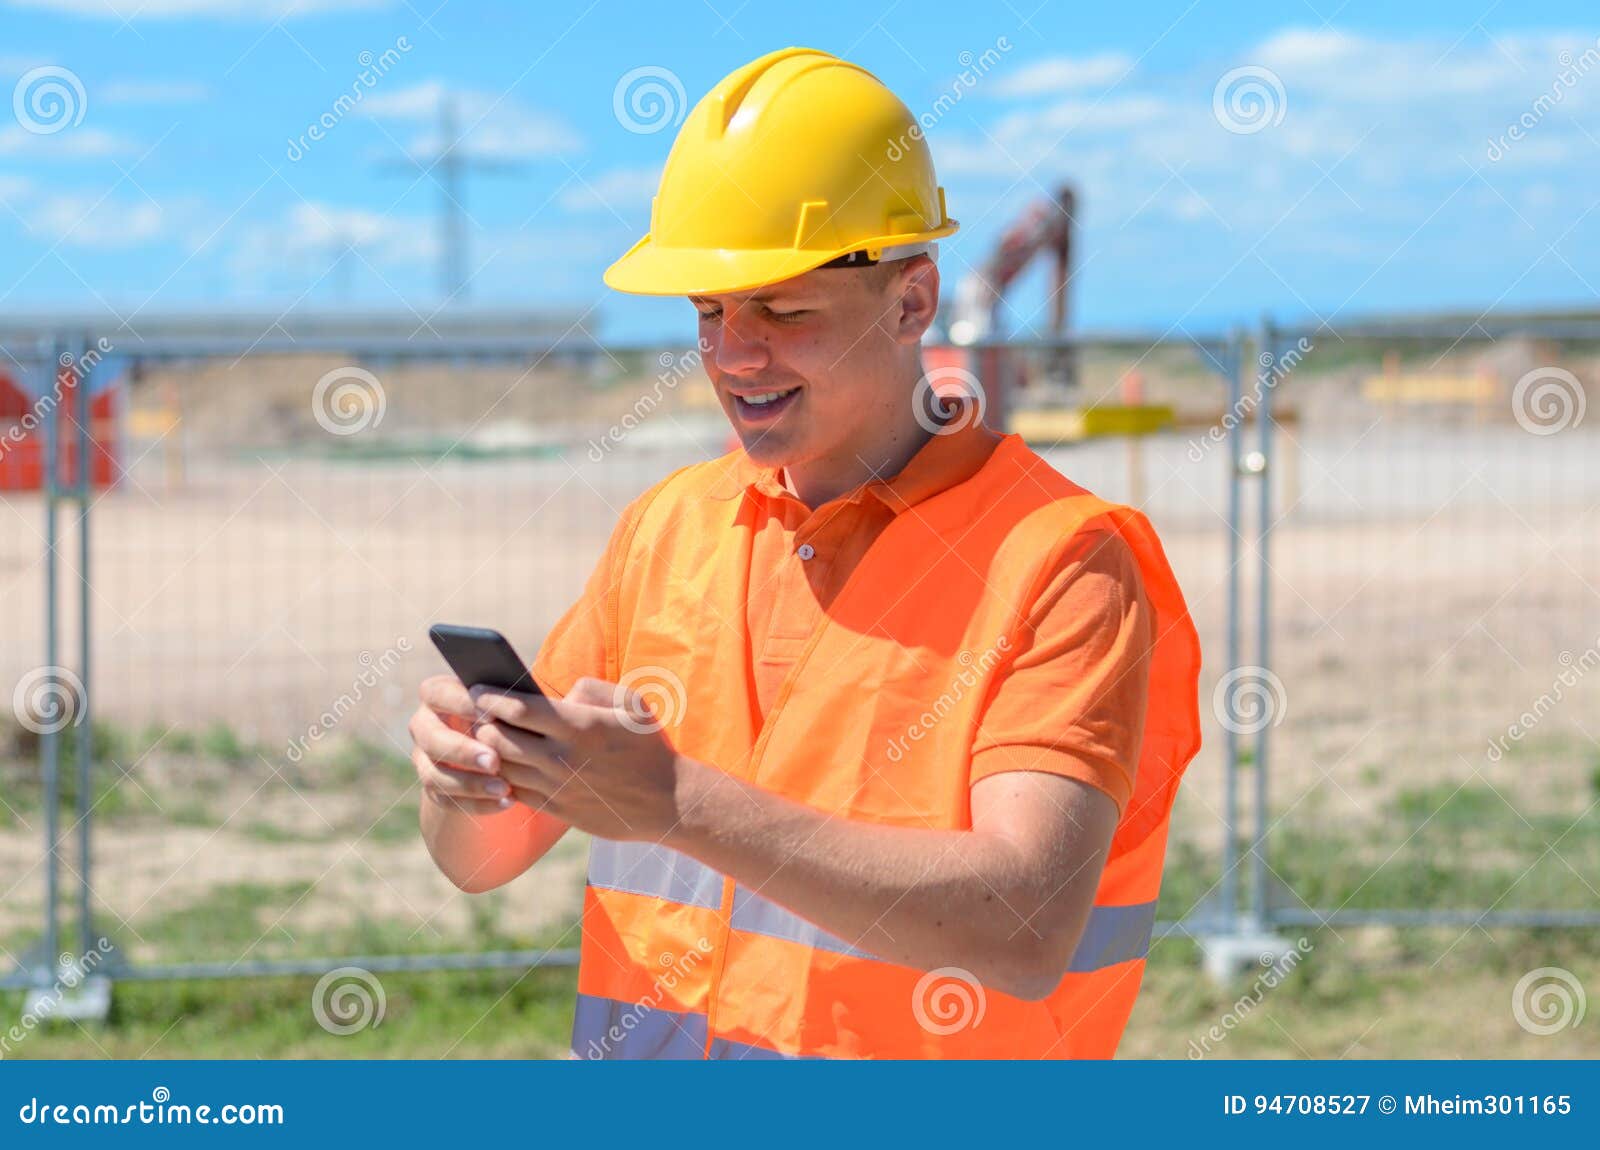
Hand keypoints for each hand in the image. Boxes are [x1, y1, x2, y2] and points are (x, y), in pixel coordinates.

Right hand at [409, 674, 513, 814]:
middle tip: (494, 762)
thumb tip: (531, 698)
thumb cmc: (507, 710)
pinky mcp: (434, 787)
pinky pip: (448, 801)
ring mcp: (424, 759)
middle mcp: (424, 725)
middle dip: (463, 752)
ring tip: (504, 788)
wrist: (497, 744)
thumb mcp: (508, 698)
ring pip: (434, 775)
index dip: (462, 704)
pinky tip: (505, 802)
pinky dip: (478, 804)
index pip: (438, 693)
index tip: (492, 717)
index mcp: (438, 694)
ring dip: (470, 784)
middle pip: (431, 738)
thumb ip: (510, 694)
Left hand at [465, 676, 689, 841]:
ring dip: (486, 751)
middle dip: (480, 723)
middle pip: (498, 738)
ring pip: (502, 767)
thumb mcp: (631, 704)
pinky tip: (500, 766)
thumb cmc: (648, 746)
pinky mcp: (557, 809)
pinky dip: (501, 778)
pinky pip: (515, 792)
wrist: (667, 802)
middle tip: (473, 714)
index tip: (476, 689)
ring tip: (480, 738)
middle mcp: (562, 758)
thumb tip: (559, 692)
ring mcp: (557, 787)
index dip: (490, 696)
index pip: (517, 708)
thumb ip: (591, 688)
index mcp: (579, 726)